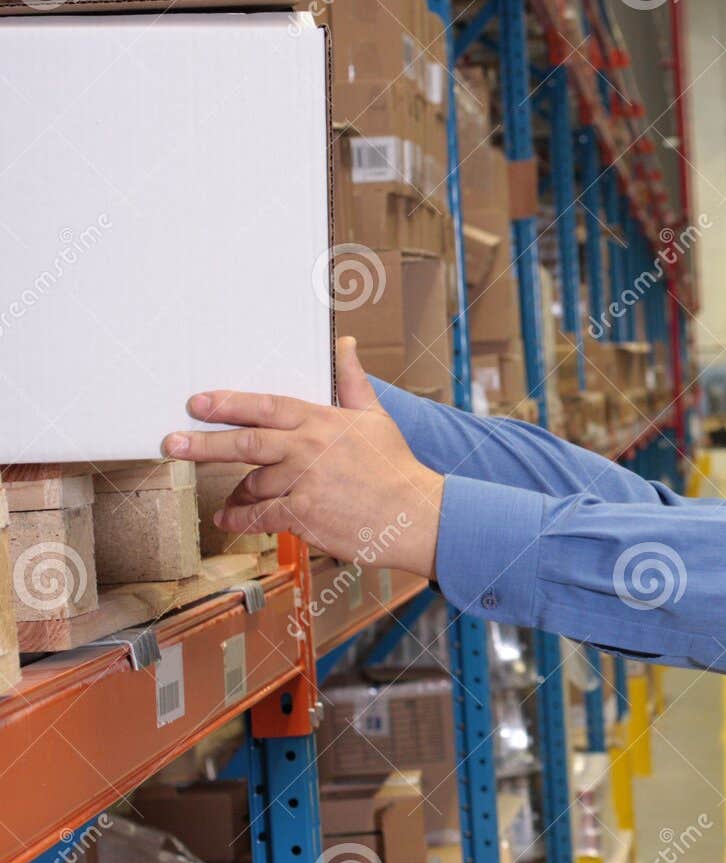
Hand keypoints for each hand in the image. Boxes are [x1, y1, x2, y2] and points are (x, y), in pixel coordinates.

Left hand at [162, 337, 443, 577]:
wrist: (416, 513)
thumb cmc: (395, 467)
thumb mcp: (376, 417)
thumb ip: (353, 381)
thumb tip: (346, 343)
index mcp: (321, 421)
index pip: (266, 407)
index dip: (228, 404)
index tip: (197, 403)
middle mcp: (308, 449)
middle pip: (244, 444)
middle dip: (203, 443)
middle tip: (172, 443)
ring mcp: (304, 483)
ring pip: (251, 484)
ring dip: (235, 492)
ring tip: (228, 497)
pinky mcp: (304, 515)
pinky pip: (260, 515)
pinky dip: (240, 518)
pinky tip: (228, 518)